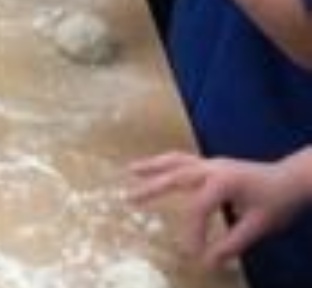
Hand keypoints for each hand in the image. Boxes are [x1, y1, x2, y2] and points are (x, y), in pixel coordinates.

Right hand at [129, 151, 310, 267]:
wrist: (293, 180)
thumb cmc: (277, 203)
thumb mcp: (259, 226)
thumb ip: (233, 242)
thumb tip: (210, 261)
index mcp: (222, 182)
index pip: (198, 208)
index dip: (192, 231)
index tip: (192, 253)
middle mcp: (211, 168)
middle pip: (176, 176)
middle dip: (152, 187)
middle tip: (128, 198)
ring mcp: (211, 163)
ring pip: (176, 160)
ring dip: (153, 166)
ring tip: (130, 169)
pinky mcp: (214, 165)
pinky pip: (184, 160)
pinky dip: (167, 163)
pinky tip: (159, 169)